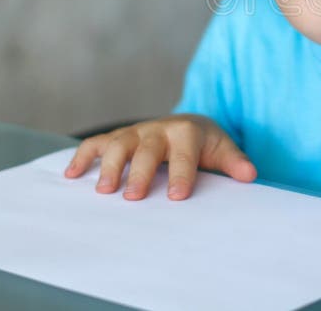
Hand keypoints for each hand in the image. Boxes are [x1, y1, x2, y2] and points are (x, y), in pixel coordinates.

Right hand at [63, 113, 255, 200]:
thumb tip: (250, 175)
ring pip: (119, 144)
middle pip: (147, 148)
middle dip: (140, 172)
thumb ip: (234, 162)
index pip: (184, 153)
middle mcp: (158, 129)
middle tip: (134, 197)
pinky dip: (82, 157)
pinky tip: (70, 176)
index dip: (182, 173)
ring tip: (104, 191)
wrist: (189, 125)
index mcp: (187, 132)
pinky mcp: (119, 138)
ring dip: (110, 165)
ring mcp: (136, 132)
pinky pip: (97, 144)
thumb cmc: (205, 144)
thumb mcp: (222, 150)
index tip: (178, 196)